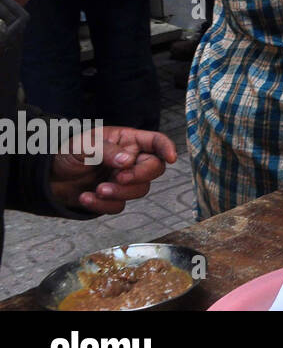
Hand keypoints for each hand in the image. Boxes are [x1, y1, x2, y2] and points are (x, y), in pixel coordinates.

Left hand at [49, 125, 178, 214]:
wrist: (45, 178)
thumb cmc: (66, 153)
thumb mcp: (85, 145)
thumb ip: (108, 151)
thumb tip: (128, 161)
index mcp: (127, 141)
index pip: (155, 142)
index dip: (167, 148)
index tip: (171, 158)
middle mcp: (130, 161)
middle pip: (153, 169)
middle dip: (139, 176)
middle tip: (119, 178)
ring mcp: (123, 180)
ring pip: (139, 190)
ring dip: (120, 192)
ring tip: (98, 190)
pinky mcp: (112, 198)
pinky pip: (118, 206)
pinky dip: (102, 205)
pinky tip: (85, 197)